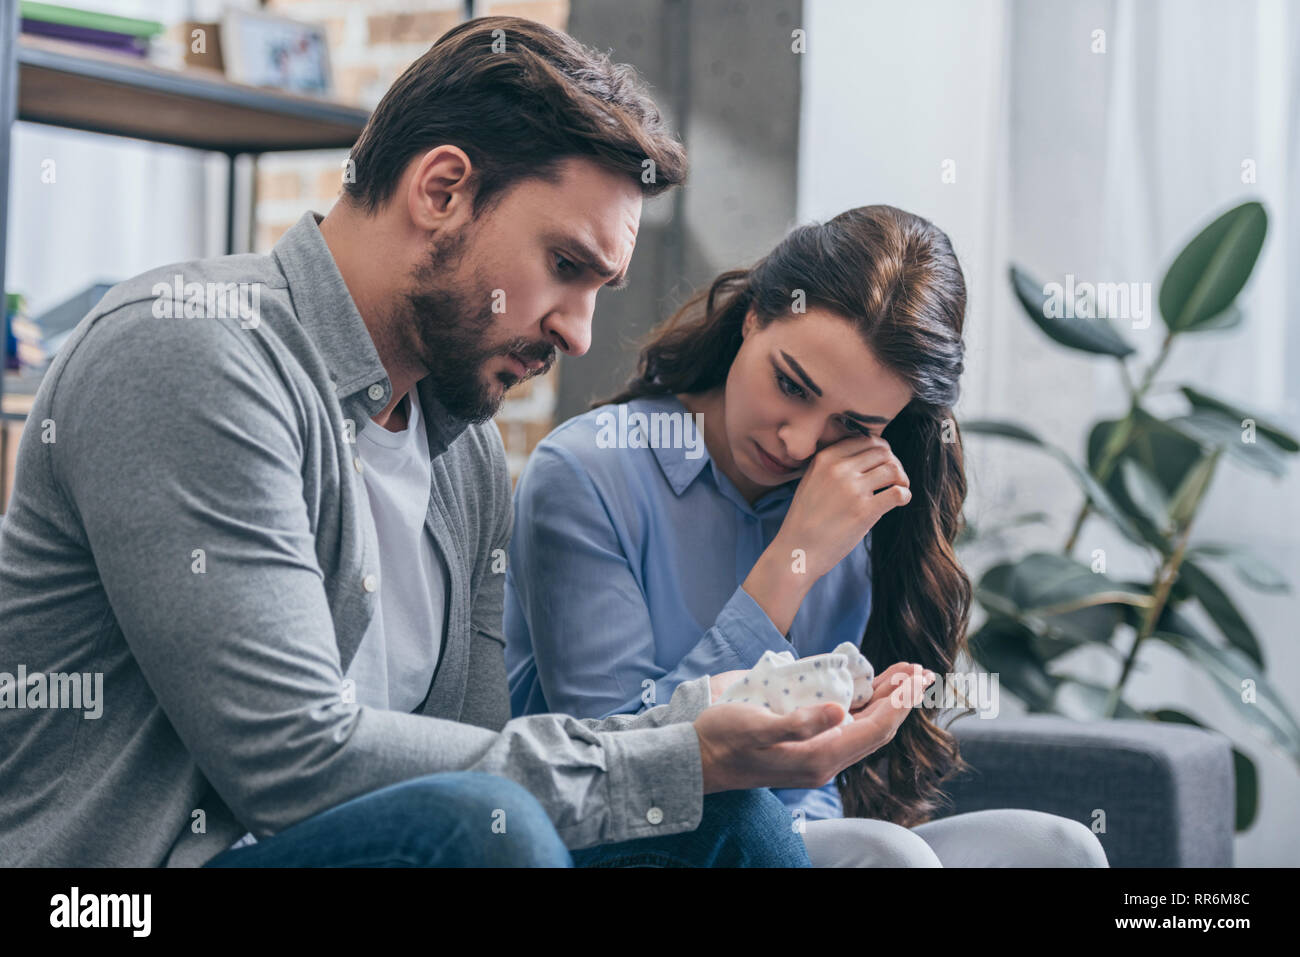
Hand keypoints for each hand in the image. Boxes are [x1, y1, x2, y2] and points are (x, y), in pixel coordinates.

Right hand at [693, 664, 934, 793]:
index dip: (899, 704)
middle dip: (901, 700)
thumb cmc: (723, 740)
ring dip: (886, 699)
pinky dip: (863, 703)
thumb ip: (799, 723)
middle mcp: (823, 756)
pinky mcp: (804, 739)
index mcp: (818, 757)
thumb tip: (841, 712)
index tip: (916, 679)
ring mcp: (814, 749)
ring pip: (863, 725)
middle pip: (875, 728)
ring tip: (904, 673)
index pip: (874, 730)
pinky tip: (869, 685)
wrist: (696, 756)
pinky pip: (844, 723)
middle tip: (921, 671)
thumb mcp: (757, 727)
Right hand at [773, 435, 909, 580]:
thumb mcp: (811, 480)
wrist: (797, 549)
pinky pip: (898, 493)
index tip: (882, 465)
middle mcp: (839, 469)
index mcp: (825, 458)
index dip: (881, 451)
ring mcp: (852, 490)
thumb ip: (834, 465)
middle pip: (883, 452)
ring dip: (902, 479)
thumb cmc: (806, 518)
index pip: (866, 441)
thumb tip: (869, 456)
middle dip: (894, 463)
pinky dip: (904, 495)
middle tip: (894, 479)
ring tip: (899, 490)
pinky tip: (900, 502)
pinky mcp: (864, 511)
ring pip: (893, 469)